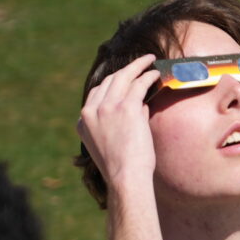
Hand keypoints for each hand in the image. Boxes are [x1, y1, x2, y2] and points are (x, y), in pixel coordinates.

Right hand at [76, 54, 160, 200]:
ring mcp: (106, 108)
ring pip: (122, 77)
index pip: (96, 93)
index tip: (125, 77)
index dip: (112, 82)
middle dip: (125, 70)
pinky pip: (138, 84)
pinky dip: (147, 75)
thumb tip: (139, 104)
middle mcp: (90, 111)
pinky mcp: (124, 108)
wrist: (125, 178)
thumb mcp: (112, 141)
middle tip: (140, 63)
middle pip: (108, 81)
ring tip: (150, 60)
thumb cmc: (124, 167)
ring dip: (137, 66)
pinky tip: (156, 73)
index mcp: (83, 121)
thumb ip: (121, 120)